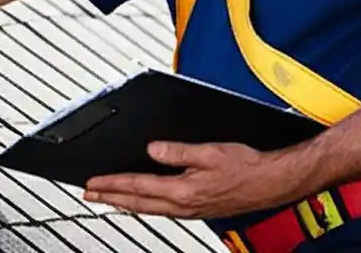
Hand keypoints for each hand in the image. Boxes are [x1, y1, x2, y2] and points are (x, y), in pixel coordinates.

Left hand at [83, 141, 318, 219]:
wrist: (271, 183)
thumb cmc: (246, 167)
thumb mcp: (210, 152)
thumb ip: (178, 152)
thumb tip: (152, 149)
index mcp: (182, 191)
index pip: (137, 187)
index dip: (111, 184)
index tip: (92, 184)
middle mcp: (183, 205)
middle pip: (137, 203)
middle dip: (110, 197)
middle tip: (89, 194)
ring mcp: (190, 210)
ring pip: (148, 208)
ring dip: (125, 202)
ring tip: (108, 198)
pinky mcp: (197, 209)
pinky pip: (162, 209)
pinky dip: (145, 205)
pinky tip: (142, 201)